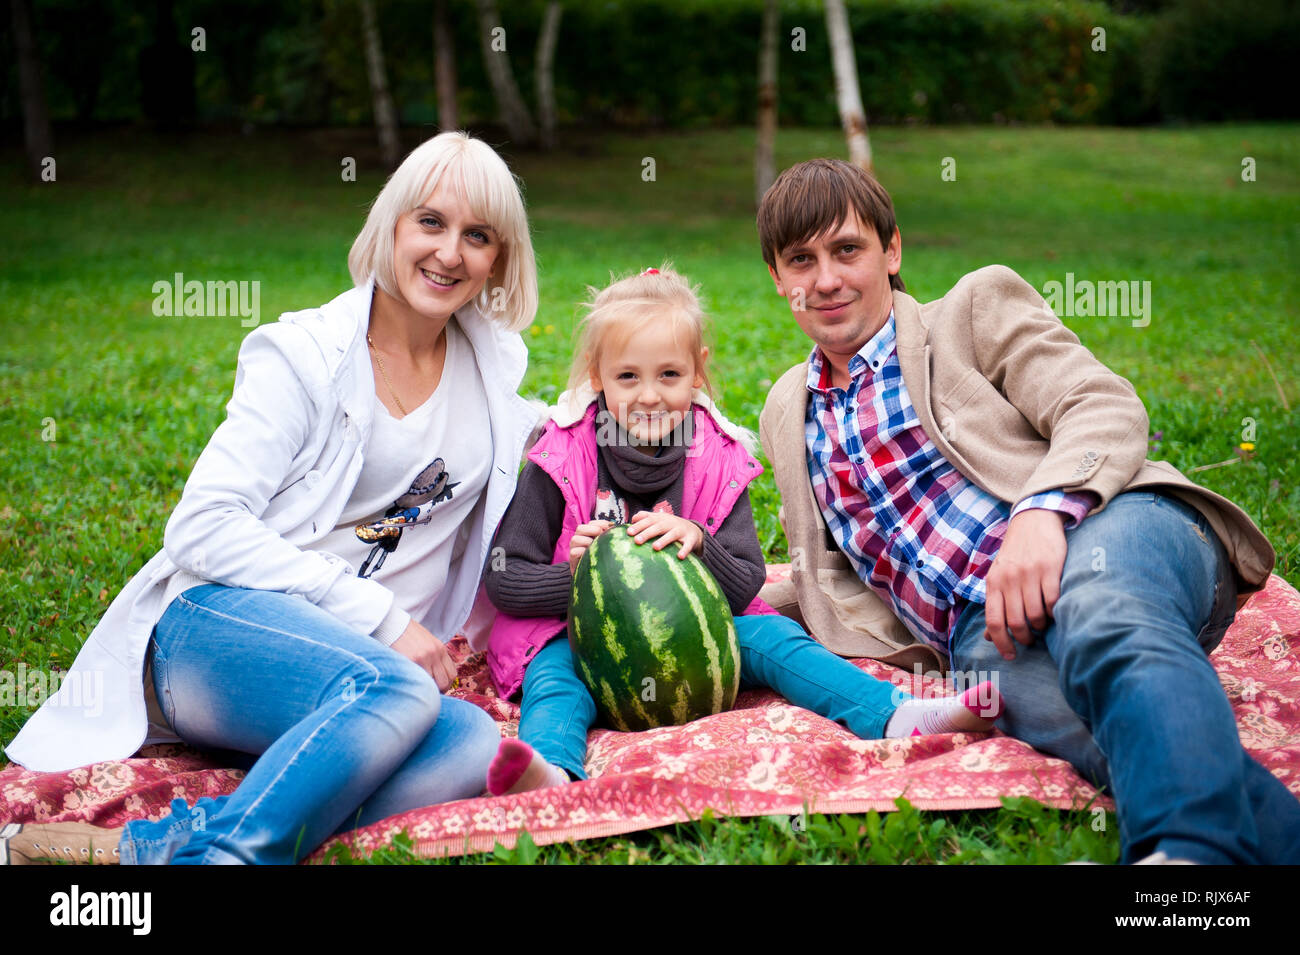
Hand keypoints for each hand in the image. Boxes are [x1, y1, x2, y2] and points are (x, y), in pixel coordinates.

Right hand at [390, 618, 457, 690]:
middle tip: (429, 692)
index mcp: (440, 649)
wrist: (392, 624)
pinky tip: (412, 683)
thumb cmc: (407, 635)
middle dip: (438, 690)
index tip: (438, 688)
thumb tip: (435, 676)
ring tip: (419, 689)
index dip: (446, 684)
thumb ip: (433, 657)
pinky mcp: (412, 660)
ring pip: (434, 684)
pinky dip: (418, 685)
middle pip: (445, 681)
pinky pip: (420, 680)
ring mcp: (425, 658)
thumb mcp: (426, 642)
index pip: (452, 674)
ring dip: (428, 689)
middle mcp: (435, 654)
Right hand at [569, 520, 612, 574]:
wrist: (590, 575)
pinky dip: (582, 552)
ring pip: (575, 539)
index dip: (600, 523)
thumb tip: (615, 529)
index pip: (592, 523)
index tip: (609, 527)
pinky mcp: (572, 558)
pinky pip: (574, 552)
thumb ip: (608, 537)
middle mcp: (579, 538)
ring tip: (594, 546)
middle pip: (580, 528)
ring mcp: (574, 548)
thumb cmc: (599, 558)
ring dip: (587, 541)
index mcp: (587, 533)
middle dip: (592, 529)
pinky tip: (589, 555)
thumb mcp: (604, 545)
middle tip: (600, 534)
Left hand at [626, 511, 704, 559]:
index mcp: (661, 518)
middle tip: (637, 541)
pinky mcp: (690, 539)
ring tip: (655, 547)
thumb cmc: (670, 526)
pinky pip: (688, 545)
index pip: (648, 520)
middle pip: (658, 527)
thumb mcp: (659, 519)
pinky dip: (684, 550)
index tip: (629, 532)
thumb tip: (631, 520)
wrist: (694, 530)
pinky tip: (679, 556)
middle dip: (647, 533)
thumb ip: (646, 517)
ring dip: (664, 540)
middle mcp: (670, 523)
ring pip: (672, 535)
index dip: (639, 525)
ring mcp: (681, 531)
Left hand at [983, 509, 1068, 659]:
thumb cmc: (1014, 555)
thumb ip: (995, 605)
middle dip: (1025, 638)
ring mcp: (1029, 574)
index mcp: (993, 583)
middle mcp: (1009, 579)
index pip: (993, 621)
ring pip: (1036, 614)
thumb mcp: (998, 577)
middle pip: (1016, 622)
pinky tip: (1054, 611)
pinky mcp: (1050, 568)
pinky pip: (1053, 600)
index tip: (1010, 655)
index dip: (1001, 642)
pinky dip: (1054, 612)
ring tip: (1043, 624)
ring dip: (1041, 626)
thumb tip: (989, 637)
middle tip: (1031, 640)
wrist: (1032, 522)